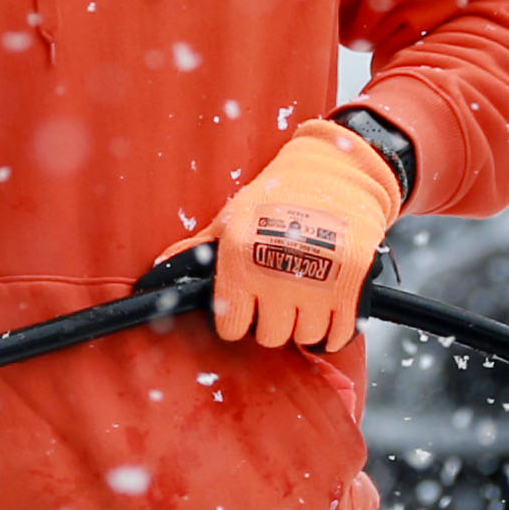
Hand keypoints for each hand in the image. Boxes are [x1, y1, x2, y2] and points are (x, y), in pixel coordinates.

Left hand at [203, 120, 408, 349]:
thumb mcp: (232, 217)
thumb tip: (159, 269)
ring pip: (305, 337)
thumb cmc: (277, 195)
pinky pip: (338, 334)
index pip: (230, 327)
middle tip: (280, 299)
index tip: (247, 308)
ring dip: (305, 325)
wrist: (335, 172)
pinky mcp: (349, 284)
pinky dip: (334, 330)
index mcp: (240, 259)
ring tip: (305, 298)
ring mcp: (315, 282)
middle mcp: (274, 275)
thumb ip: (198, 248)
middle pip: (270, 336)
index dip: (238, 320)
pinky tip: (329, 311)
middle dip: (273, 322)